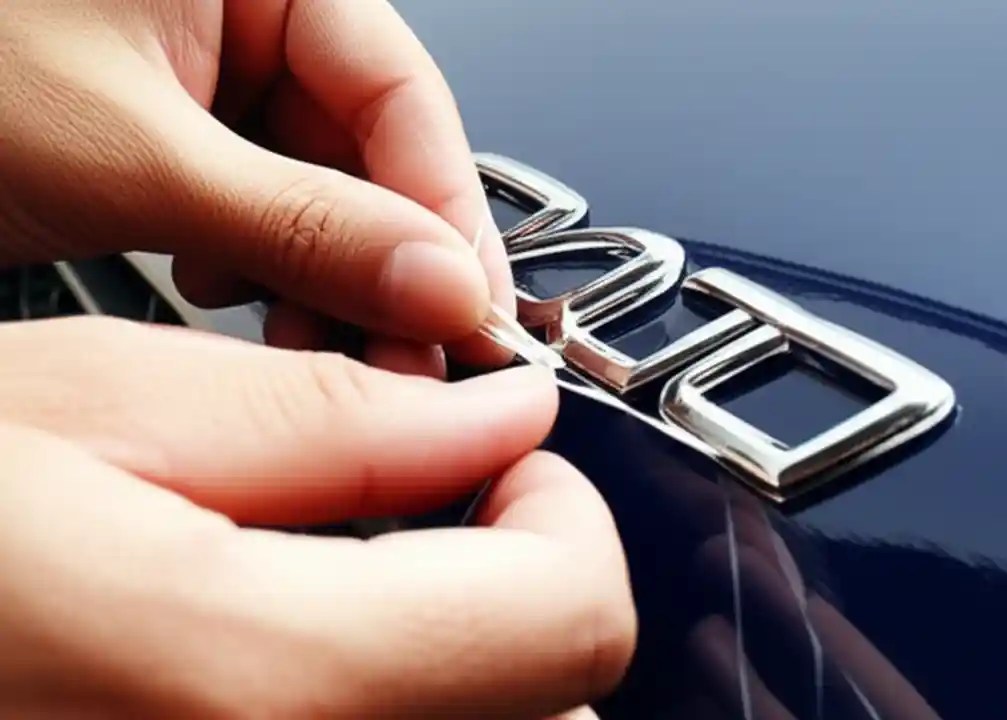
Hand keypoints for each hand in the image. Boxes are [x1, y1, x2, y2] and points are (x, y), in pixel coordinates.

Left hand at [0, 0, 512, 370]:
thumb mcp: (130, 158)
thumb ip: (306, 226)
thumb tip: (440, 281)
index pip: (397, 87)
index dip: (442, 208)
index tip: (467, 308)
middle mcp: (237, 6)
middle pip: (365, 144)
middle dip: (383, 258)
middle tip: (404, 351)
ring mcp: (201, 68)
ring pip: (316, 184)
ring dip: (323, 273)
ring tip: (312, 340)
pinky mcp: (170, 129)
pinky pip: (259, 201)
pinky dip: (261, 263)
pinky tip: (233, 293)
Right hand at [0, 317, 634, 717]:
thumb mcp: (98, 418)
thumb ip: (337, 427)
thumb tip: (501, 416)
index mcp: (252, 688)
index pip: (570, 622)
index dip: (565, 518)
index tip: (506, 466)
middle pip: (546, 709)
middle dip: (516, 592)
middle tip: (427, 518)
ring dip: (459, 663)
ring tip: (339, 586)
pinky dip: (380, 704)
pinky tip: (280, 661)